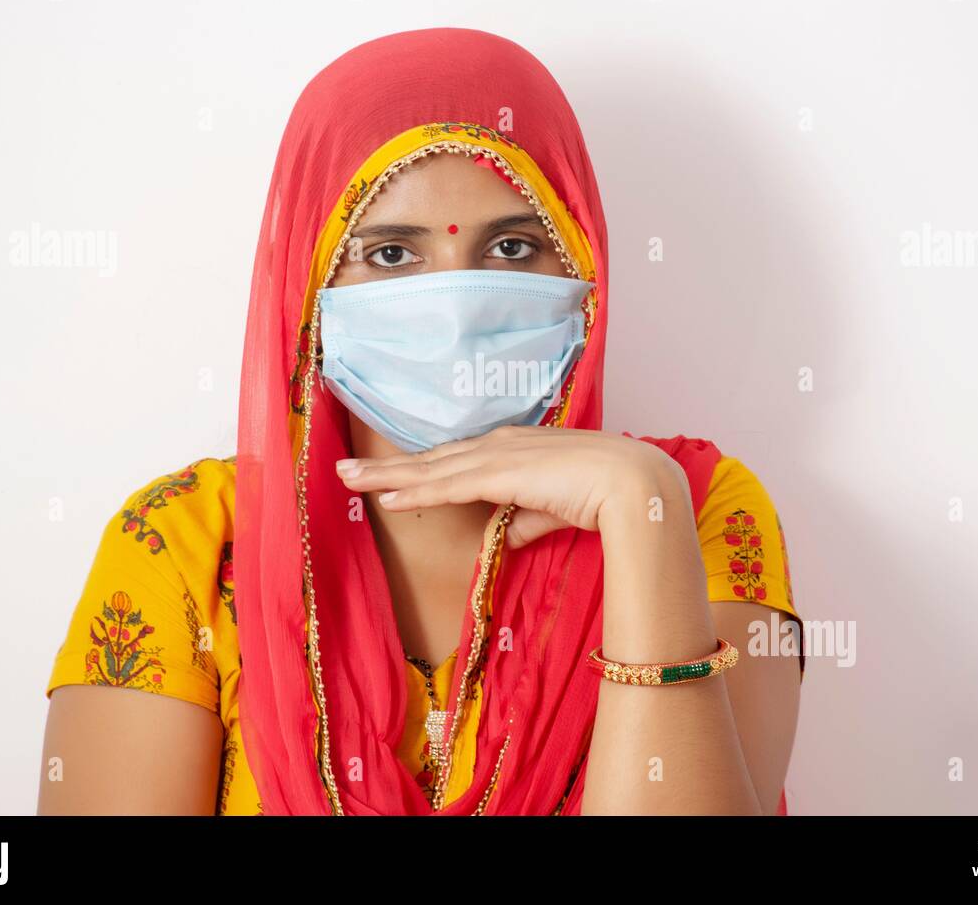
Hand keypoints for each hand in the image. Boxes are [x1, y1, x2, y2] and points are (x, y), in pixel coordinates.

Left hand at [335, 425, 689, 548]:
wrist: (633, 483)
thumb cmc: (603, 494)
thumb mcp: (553, 510)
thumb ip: (526, 519)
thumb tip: (506, 533)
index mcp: (512, 448)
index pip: (454, 460)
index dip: (419, 468)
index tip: (388, 475)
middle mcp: (500, 445)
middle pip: (433, 459)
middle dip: (388, 466)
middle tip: (345, 469)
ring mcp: (499, 456)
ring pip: (431, 469)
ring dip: (388, 476)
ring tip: (348, 479)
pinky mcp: (502, 473)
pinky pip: (449, 484)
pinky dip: (416, 490)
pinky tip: (387, 496)